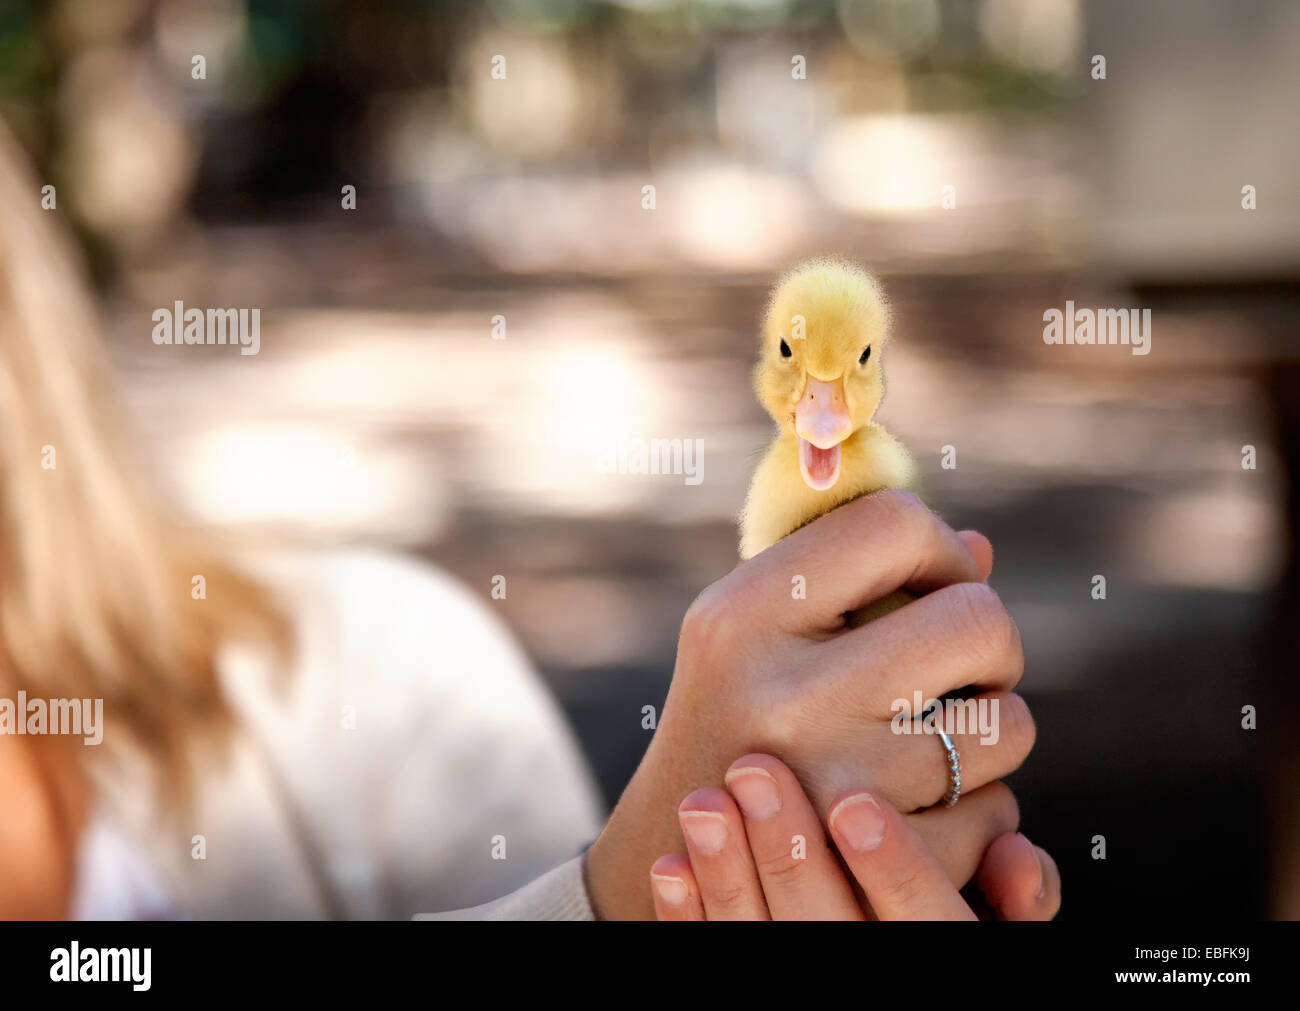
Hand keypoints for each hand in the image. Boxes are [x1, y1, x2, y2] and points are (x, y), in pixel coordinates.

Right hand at [585, 490, 1034, 918]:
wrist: (677, 848)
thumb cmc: (738, 704)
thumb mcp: (755, 622)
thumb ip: (851, 570)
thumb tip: (982, 551)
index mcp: (742, 614)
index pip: (896, 522)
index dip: (937, 548)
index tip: (930, 585)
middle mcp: (781, 695)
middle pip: (976, 619)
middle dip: (988, 638)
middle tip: (958, 663)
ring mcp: (828, 784)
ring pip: (1006, 723)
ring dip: (993, 723)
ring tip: (937, 729)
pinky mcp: (871, 864)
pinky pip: (996, 812)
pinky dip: (982, 802)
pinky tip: (932, 795)